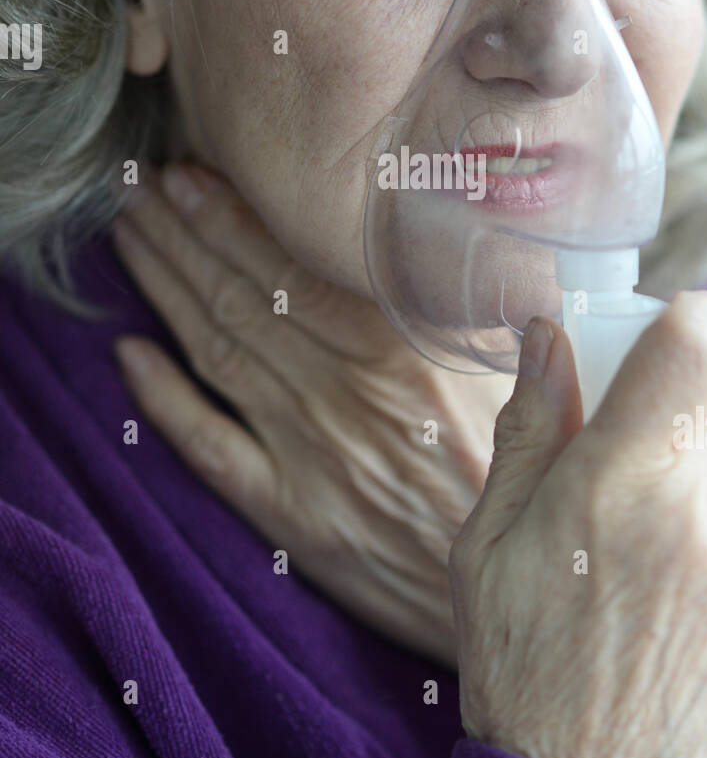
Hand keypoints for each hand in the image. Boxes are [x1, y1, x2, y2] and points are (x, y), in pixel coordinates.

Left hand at [111, 164, 510, 667]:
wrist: (524, 581)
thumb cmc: (526, 471)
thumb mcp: (527, 373)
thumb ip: (479, 304)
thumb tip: (460, 223)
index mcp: (399, 354)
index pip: (292, 270)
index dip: (231, 220)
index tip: (191, 176)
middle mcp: (341, 396)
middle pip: (241, 301)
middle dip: (182, 237)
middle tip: (139, 188)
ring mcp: (308, 454)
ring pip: (217, 354)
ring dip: (166, 291)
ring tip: (131, 236)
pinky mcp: (289, 513)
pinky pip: (211, 448)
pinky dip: (164, 400)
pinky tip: (128, 356)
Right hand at [449, 292, 706, 757]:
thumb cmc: (520, 666)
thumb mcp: (487, 544)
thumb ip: (528, 429)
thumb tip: (546, 337)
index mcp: (613, 485)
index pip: (689, 349)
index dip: (690, 321)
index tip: (675, 327)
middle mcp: (696, 515)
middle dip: (676, 417)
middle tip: (623, 473)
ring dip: (688, 506)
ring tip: (634, 581)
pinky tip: (670, 620)